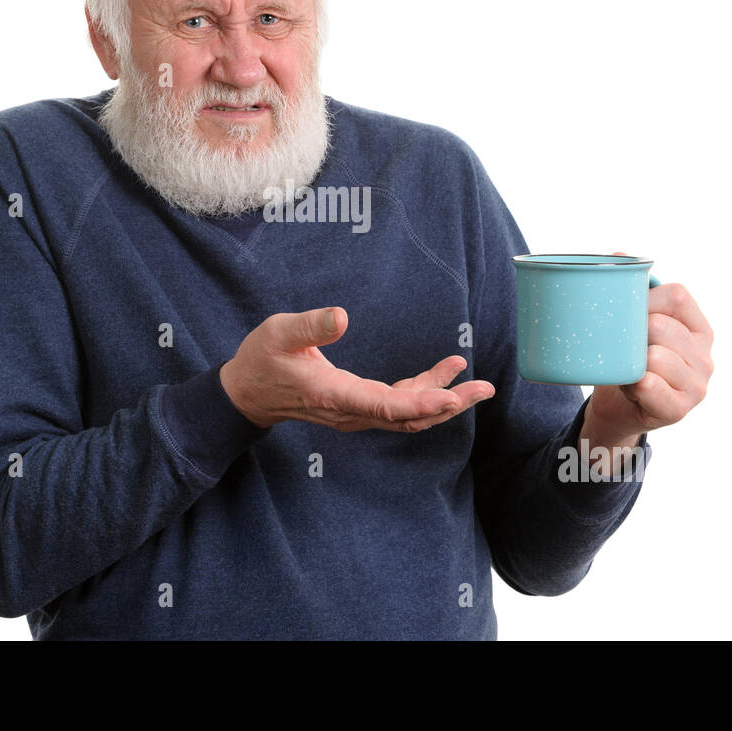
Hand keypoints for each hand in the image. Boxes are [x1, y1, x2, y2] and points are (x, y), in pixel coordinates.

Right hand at [220, 307, 494, 432]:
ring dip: (443, 402)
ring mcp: (356, 413)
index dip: (419, 402)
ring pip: (407, 416)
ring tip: (476, 385)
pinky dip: (425, 395)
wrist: (247, 393)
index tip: (449, 396)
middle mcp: (350, 411)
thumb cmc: (262, 359)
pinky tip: (444, 376)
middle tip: (484, 389)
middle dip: (448, 405)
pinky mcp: (358, 407)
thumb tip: (342, 316)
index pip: (384, 405)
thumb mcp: (278, 333)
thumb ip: (310, 326)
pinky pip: (398, 408)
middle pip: (407, 416)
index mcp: (333, 394)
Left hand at [581, 253, 714, 449]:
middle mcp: (706, 356)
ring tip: (628, 370)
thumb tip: (617, 254)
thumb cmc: (626, 360)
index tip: (624, 312)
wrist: (618, 410)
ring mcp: (698, 385)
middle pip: (661, 325)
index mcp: (699, 328)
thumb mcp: (631, 325)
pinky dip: (631, 383)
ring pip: (653, 355)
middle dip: (632, 334)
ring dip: (629, 362)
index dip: (644, 299)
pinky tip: (631, 387)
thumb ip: (629, 290)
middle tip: (622, 348)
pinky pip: (648, 384)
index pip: (677, 296)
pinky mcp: (680, 409)